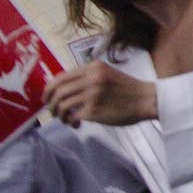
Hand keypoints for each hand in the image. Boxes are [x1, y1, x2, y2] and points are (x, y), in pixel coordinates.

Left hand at [44, 61, 158, 127]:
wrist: (146, 100)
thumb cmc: (127, 89)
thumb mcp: (107, 74)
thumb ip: (87, 77)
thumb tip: (63, 88)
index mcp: (92, 68)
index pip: (61, 77)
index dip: (49, 89)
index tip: (46, 97)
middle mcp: (91, 79)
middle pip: (58, 91)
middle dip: (51, 103)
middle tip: (52, 111)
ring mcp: (92, 95)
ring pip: (62, 105)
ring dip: (60, 114)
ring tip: (66, 119)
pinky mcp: (95, 110)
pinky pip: (73, 117)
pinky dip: (70, 122)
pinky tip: (76, 124)